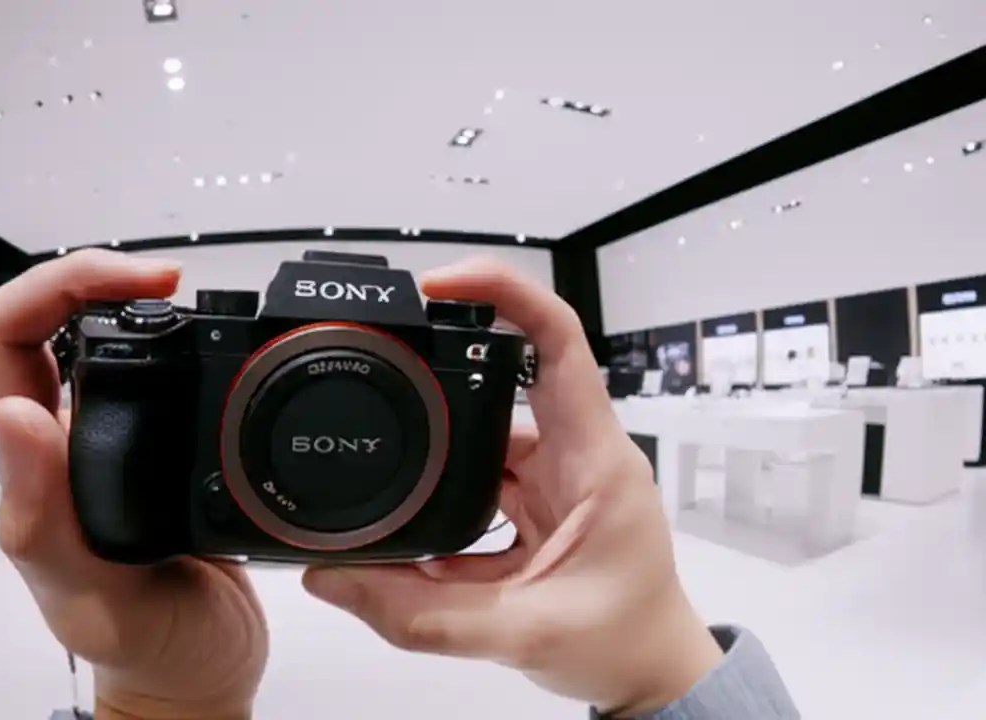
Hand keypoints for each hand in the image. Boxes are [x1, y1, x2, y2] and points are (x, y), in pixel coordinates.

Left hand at [0, 250, 267, 719]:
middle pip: (56, 314)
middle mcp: (68, 439)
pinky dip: (192, 340)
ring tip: (196, 297)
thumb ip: (44, 520)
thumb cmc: (140, 649)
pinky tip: (221, 348)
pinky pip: (168, 372)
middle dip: (106, 273)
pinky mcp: (167, 447)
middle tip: (173, 278)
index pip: (6, 333)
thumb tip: (14, 418)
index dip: (59, 286)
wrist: (200, 672)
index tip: (139, 287)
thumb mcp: (93, 597)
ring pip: (110, 335)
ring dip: (145, 300)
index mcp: (34, 461)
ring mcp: (118, 439)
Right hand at [303, 258, 723, 715]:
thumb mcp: (520, 633)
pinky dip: (440, 503)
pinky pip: (477, 484)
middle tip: (385, 377)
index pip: (558, 342)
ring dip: (437, 458)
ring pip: (481, 440)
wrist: (651, 677)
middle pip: (503, 381)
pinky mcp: (536, 506)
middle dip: (442, 378)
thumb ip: (420, 615)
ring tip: (393, 477)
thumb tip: (333, 579)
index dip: (504, 293)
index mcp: (593, 458)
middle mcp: (574, 454)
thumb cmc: (625, 643)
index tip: (440, 286)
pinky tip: (412, 534)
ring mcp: (554, 479)